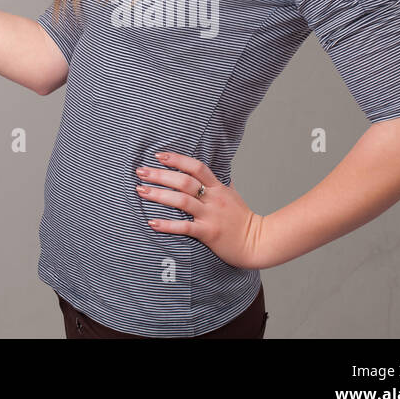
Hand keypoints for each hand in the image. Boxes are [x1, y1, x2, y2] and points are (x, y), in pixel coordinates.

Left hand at [137, 150, 267, 269]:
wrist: (258, 243)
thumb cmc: (243, 219)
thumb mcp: (233, 195)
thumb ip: (221, 183)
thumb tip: (217, 170)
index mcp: (218, 188)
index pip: (196, 167)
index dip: (177, 159)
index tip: (159, 155)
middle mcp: (213, 199)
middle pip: (184, 181)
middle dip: (160, 175)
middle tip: (141, 171)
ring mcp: (211, 216)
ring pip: (182, 201)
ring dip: (159, 195)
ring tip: (141, 191)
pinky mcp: (209, 233)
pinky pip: (185, 227)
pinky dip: (167, 225)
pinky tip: (152, 222)